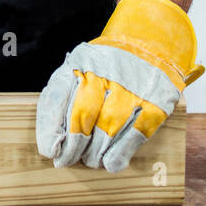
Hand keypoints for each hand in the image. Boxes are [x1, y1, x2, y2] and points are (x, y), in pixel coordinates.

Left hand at [36, 0, 203, 171]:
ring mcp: (132, 88)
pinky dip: (120, 153)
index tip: (51, 150)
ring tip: (89, 160)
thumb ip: (62, 96)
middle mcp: (105, 73)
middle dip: (72, 147)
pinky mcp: (155, 103)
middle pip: (81, 118)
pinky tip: (111, 163)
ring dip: (94, 153)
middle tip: (68, 160)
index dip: (50, 129)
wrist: (153, 43)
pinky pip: (134, 135)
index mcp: (81, 62)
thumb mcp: (80, 66)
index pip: (58, 98)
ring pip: (106, 130)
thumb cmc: (109, 64)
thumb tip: (51, 141)